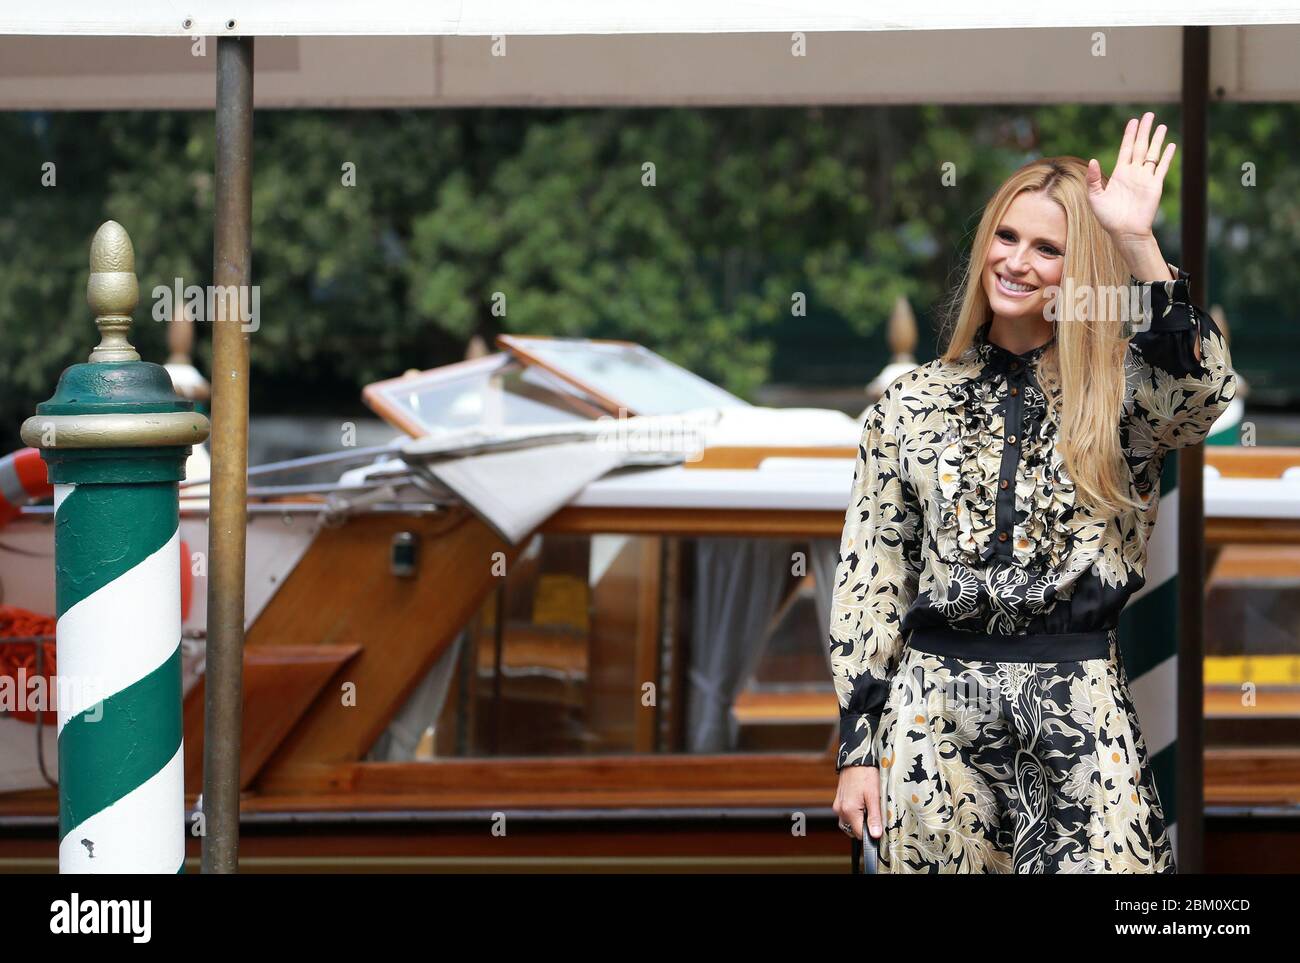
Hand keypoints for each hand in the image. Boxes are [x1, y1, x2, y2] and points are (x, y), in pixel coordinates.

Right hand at [833, 765, 882, 840]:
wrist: (855, 758)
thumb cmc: (866, 774)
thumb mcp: (874, 796)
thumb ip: (874, 817)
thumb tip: (876, 835)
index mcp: (848, 811)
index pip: (860, 835)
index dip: (871, 833)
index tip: (879, 826)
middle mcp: (840, 810)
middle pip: (854, 830)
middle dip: (865, 827)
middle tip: (874, 813)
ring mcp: (837, 806)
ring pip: (849, 823)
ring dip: (859, 821)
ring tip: (868, 807)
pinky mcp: (838, 801)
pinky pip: (846, 814)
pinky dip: (854, 814)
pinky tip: (862, 803)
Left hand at [1086, 111, 1174, 241]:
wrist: (1125, 232)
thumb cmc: (1108, 218)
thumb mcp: (1095, 198)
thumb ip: (1093, 179)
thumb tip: (1093, 160)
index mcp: (1119, 174)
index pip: (1125, 149)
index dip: (1129, 135)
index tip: (1133, 121)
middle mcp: (1133, 173)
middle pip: (1140, 146)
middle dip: (1144, 131)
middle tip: (1148, 115)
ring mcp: (1145, 178)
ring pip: (1152, 153)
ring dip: (1157, 139)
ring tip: (1161, 125)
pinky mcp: (1155, 185)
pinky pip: (1161, 167)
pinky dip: (1166, 156)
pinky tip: (1170, 145)